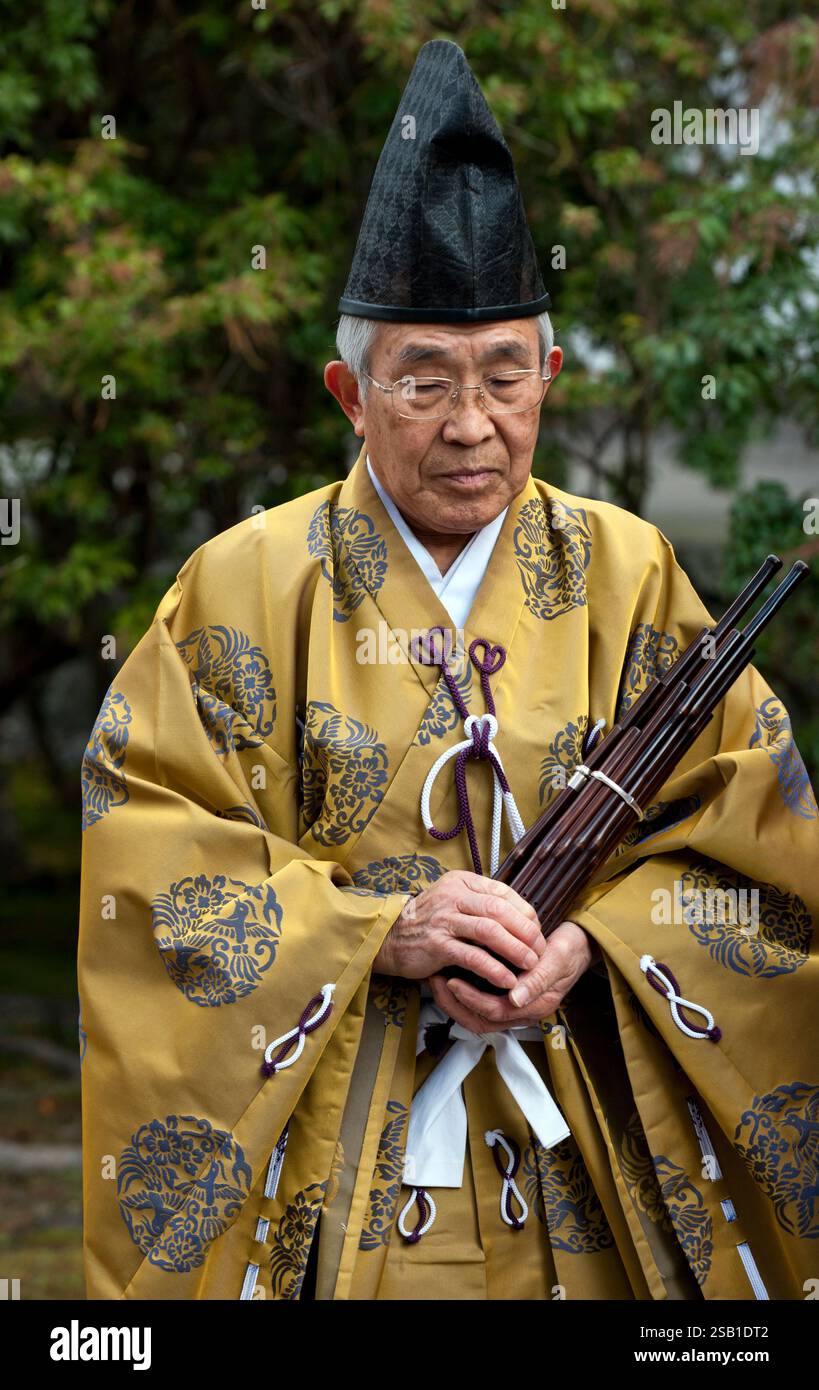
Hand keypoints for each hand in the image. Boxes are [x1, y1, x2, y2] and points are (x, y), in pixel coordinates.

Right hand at [371, 869, 542, 988]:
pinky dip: (493, 968)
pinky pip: (472, 956)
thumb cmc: (428, 922)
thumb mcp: (454, 902)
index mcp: (461, 882)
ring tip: (530, 964)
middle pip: (499, 910)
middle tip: (540, 949)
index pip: (502, 893)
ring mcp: (443, 919)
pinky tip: (507, 979)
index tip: (537, 931)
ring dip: (514, 949)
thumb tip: (521, 918)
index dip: (525, 912)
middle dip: (525, 931)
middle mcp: (453, 896)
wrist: (389, 939)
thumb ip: (481, 904)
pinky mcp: (436, 945)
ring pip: (489, 931)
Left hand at [424, 919, 594, 1033]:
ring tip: (438, 983)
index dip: (471, 999)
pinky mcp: (511, 999)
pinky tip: (451, 981)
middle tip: (436, 983)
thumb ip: (539, 978)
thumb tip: (516, 999)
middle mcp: (525, 1012)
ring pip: (479, 1018)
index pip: (495, 1012)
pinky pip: (483, 1007)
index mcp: (537, 1005)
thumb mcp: (558, 957)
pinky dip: (464, 998)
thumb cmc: (570, 948)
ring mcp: (517, 1008)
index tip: (451, 980)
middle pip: (482, 1021)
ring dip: (456, 1004)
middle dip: (455, 1005)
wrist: (581, 943)